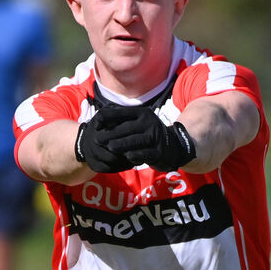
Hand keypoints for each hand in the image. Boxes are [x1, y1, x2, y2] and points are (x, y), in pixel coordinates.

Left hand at [75, 103, 196, 172]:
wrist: (174, 146)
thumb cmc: (149, 134)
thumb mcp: (139, 123)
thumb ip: (123, 121)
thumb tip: (100, 119)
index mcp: (142, 113)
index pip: (121, 113)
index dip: (107, 117)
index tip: (96, 123)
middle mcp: (150, 123)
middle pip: (127, 128)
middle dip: (111, 134)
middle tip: (97, 139)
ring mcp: (155, 137)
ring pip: (135, 141)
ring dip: (121, 144)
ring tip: (110, 147)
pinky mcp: (159, 152)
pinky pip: (145, 153)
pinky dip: (135, 155)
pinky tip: (127, 156)